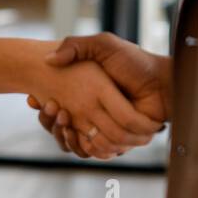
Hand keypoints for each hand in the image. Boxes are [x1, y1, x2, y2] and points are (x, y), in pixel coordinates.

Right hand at [26, 33, 171, 156]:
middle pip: (60, 128)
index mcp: (87, 95)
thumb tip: (48, 59)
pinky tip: (76, 132)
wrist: (164, 82)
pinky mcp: (117, 141)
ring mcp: (105, 128)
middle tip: (49, 109)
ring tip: (63, 119)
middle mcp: (93, 114)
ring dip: (64, 135)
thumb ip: (76, 46)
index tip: (34, 99)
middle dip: (50, 122)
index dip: (43, 108)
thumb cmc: (135, 61)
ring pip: (74, 143)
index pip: (55, 108)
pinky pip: (94, 151)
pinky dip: (83, 146)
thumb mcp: (103, 46)